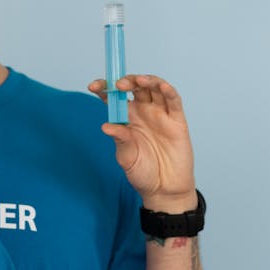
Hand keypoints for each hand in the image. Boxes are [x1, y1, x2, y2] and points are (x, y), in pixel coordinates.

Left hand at [87, 74, 196, 211]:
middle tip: (118, 86)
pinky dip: (169, 91)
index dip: (104, 88)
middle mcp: (143, 113)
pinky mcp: (177, 121)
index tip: (92, 86)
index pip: (114, 98)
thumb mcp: (126, 157)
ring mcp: (161, 115)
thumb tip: (106, 126)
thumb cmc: (143, 173)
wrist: (163, 189)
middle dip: (126, 82)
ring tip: (137, 81)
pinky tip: (161, 86)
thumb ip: (120, 139)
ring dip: (147, 80)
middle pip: (135, 87)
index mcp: (127, 118)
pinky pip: (174, 101)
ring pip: (155, 88)